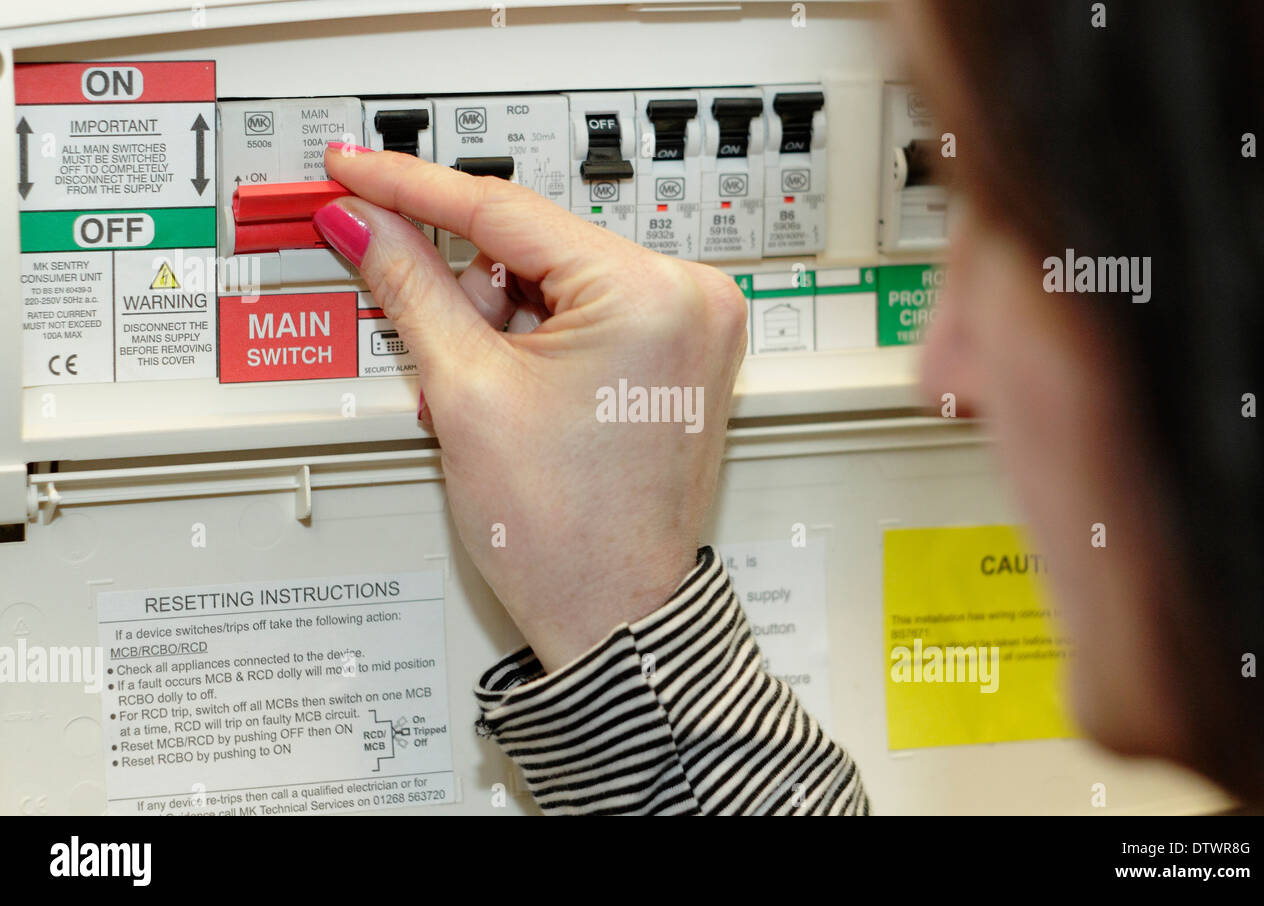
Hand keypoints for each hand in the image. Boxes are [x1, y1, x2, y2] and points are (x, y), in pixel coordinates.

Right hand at [316, 147, 748, 670]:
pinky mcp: (682, 352)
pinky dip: (534, 340)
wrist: (614, 614)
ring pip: (555, 279)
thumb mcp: (466, 392)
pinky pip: (587, 311)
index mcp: (650, 295)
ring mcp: (694, 326)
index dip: (413, 187)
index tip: (358, 169)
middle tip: (441, 352)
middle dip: (467, 293)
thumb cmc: (566, 536)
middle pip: (534, 245)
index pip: (505, 209)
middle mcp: (691, 298)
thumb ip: (409, 285)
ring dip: (498, 322)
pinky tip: (514, 392)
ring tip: (485, 396)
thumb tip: (366, 222)